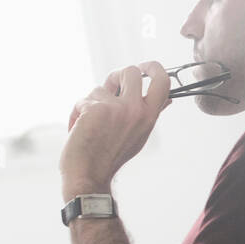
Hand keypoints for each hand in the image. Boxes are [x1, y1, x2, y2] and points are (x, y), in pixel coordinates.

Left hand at [60, 61, 170, 196]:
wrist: (88, 176)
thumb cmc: (110, 157)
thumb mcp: (138, 135)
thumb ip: (148, 114)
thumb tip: (168, 100)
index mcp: (149, 117)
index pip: (162, 82)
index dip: (154, 68)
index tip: (144, 67)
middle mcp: (136, 110)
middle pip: (131, 71)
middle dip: (115, 76)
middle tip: (107, 90)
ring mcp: (116, 108)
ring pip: (100, 88)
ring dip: (90, 103)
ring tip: (88, 125)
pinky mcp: (95, 108)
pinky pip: (83, 100)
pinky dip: (76, 113)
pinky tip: (77, 129)